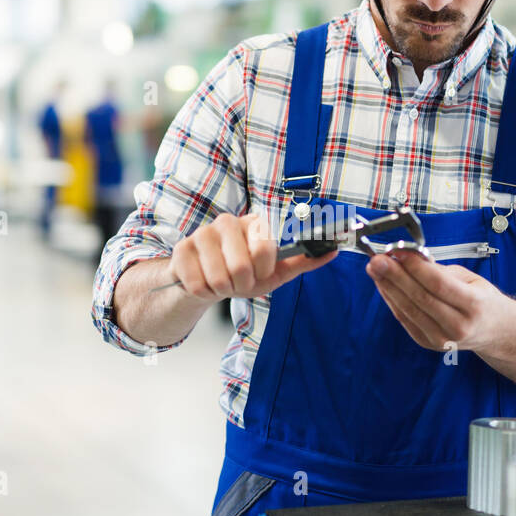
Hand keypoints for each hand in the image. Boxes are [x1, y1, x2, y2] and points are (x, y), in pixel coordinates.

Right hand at [170, 212, 336, 301]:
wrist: (206, 281)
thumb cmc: (243, 274)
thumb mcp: (275, 270)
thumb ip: (303, 261)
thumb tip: (334, 251)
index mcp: (253, 223)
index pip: (265, 248)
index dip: (262, 270)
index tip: (259, 273)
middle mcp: (226, 222)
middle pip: (240, 267)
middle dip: (241, 285)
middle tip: (238, 282)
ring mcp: (201, 234)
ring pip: (218, 278)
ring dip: (222, 290)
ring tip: (221, 283)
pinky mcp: (181, 250)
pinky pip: (197, 285)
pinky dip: (204, 293)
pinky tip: (204, 284)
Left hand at [366, 250, 504, 352]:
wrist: (495, 331)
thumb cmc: (482, 300)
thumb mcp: (471, 279)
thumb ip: (440, 271)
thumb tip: (409, 258)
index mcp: (474, 305)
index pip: (438, 284)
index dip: (415, 267)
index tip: (398, 251)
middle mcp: (459, 326)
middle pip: (420, 298)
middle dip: (394, 276)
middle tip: (377, 260)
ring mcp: (442, 339)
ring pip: (408, 310)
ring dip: (388, 287)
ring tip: (375, 269)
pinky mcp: (428, 343)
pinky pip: (405, 319)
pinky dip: (391, 300)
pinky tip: (383, 285)